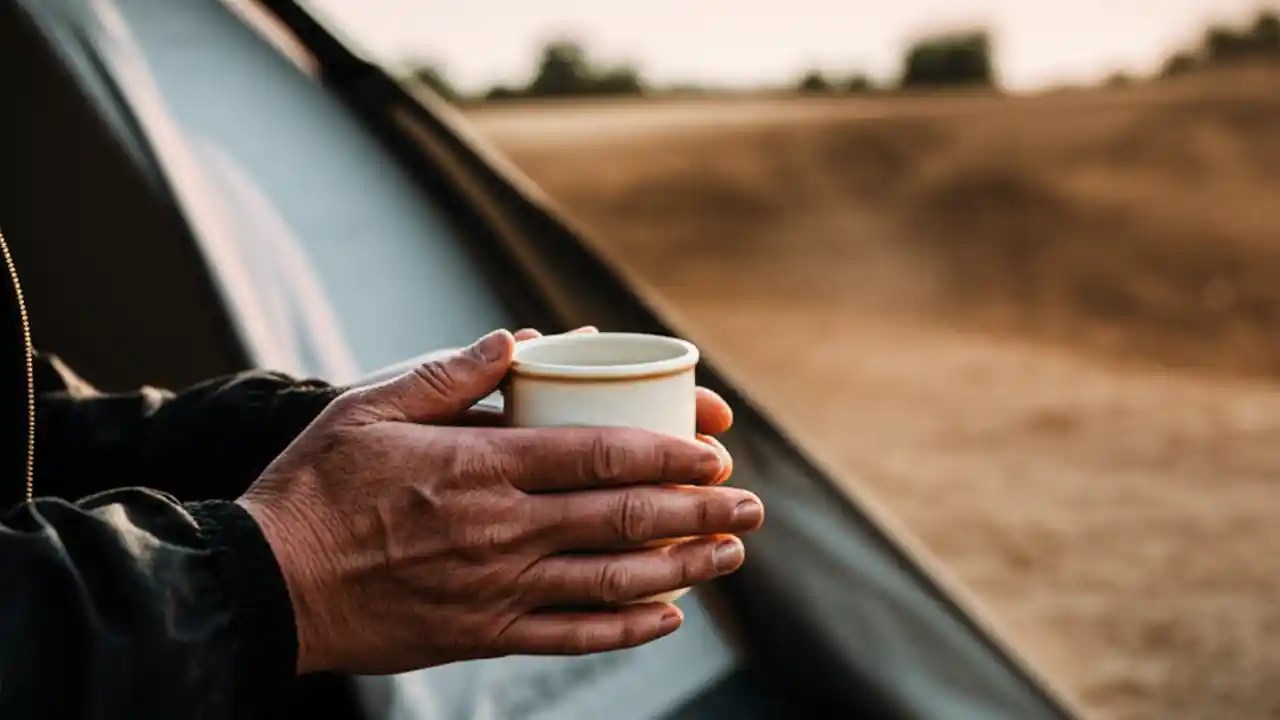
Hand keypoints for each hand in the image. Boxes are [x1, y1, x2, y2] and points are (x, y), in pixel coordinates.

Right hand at [238, 330, 763, 674]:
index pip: (602, 454)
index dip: (670, 453)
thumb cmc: (318, 485)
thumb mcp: (372, 405)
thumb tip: (525, 339)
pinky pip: (572, 636)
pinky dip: (627, 629)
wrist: (269, 585)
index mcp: (483, 466)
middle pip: (625, 518)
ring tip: (730, 556)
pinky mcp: (484, 633)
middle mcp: (504, 530)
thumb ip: (455, 373)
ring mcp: (498, 588)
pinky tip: (668, 616)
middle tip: (749, 507)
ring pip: (614, 580)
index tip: (715, 451)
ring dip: (684, 568)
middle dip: (700, 512)